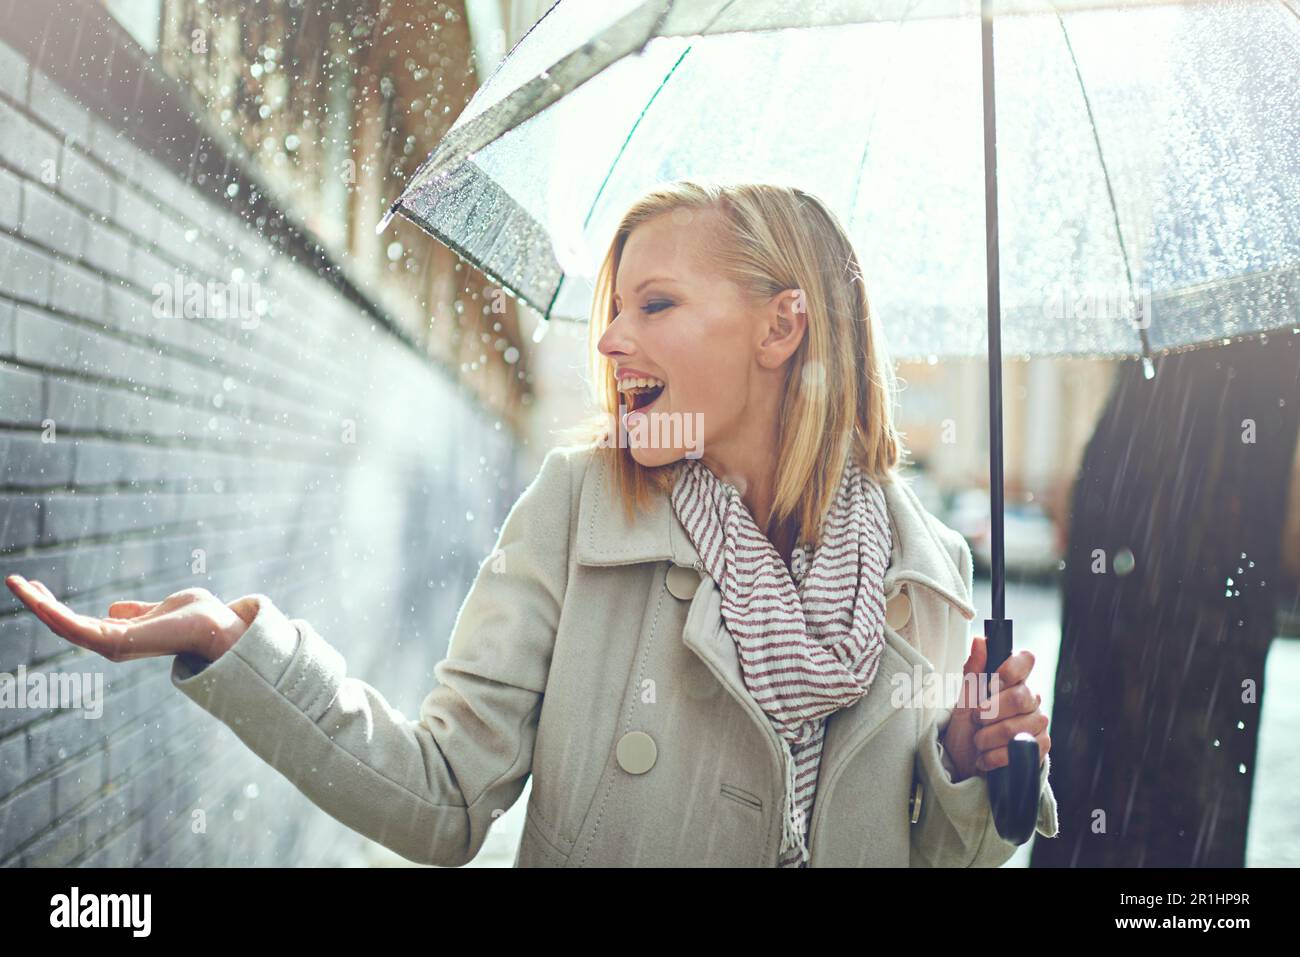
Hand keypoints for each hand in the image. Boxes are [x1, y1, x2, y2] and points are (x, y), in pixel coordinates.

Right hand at [4, 575, 257, 663]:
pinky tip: (35, 597)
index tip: (36, 586)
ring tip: (14, 582)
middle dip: (37, 603)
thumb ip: (135, 611)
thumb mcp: (159, 608)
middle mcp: (112, 645)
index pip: (77, 622)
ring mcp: (112, 646)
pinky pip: (75, 628)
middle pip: (63, 624)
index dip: (54, 606)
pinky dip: (52, 612)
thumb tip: (112, 609)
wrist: (218, 625)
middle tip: (14, 580)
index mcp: (120, 636)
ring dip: (36, 604)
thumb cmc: (197, 617)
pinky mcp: (115, 643)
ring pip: (62, 625)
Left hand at [939, 635, 1050, 781]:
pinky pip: (1021, 750)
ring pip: (1017, 727)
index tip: (991, 684)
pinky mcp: (1041, 748)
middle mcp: (1031, 699)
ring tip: (978, 742)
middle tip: (976, 719)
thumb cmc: (967, 728)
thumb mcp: (963, 700)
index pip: (1025, 660)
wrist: (965, 764)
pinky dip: (996, 756)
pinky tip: (985, 758)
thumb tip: (980, 640)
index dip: (1010, 670)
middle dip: (989, 712)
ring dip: (988, 738)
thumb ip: (973, 671)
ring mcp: (1038, 723)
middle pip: (1020, 697)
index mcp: (1013, 681)